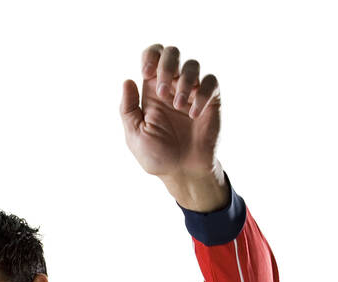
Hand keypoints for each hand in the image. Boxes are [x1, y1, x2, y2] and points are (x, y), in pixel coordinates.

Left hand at [120, 43, 220, 178]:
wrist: (182, 172)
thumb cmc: (158, 156)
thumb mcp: (135, 135)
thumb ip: (128, 108)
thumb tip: (127, 80)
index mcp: (153, 89)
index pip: (153, 55)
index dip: (151, 56)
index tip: (147, 73)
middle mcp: (173, 86)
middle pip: (172, 52)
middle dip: (167, 66)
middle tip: (163, 92)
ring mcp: (193, 92)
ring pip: (193, 65)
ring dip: (184, 82)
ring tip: (179, 106)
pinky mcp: (211, 101)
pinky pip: (211, 83)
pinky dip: (202, 95)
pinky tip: (193, 115)